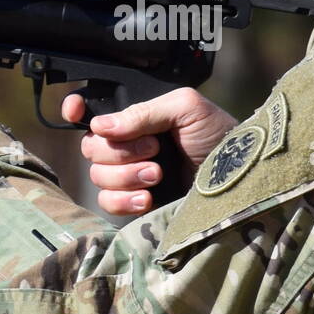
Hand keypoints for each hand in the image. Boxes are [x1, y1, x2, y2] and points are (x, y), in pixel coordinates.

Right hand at [61, 87, 237, 215]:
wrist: (238, 176)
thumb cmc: (219, 135)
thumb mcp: (185, 108)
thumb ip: (142, 112)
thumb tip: (99, 126)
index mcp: (137, 118)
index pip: (94, 112)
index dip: (77, 109)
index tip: (75, 111)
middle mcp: (129, 145)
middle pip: (92, 147)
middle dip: (120, 150)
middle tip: (154, 150)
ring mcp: (131, 176)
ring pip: (98, 176)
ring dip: (126, 176)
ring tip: (158, 175)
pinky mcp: (135, 204)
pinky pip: (107, 203)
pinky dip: (124, 200)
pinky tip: (147, 199)